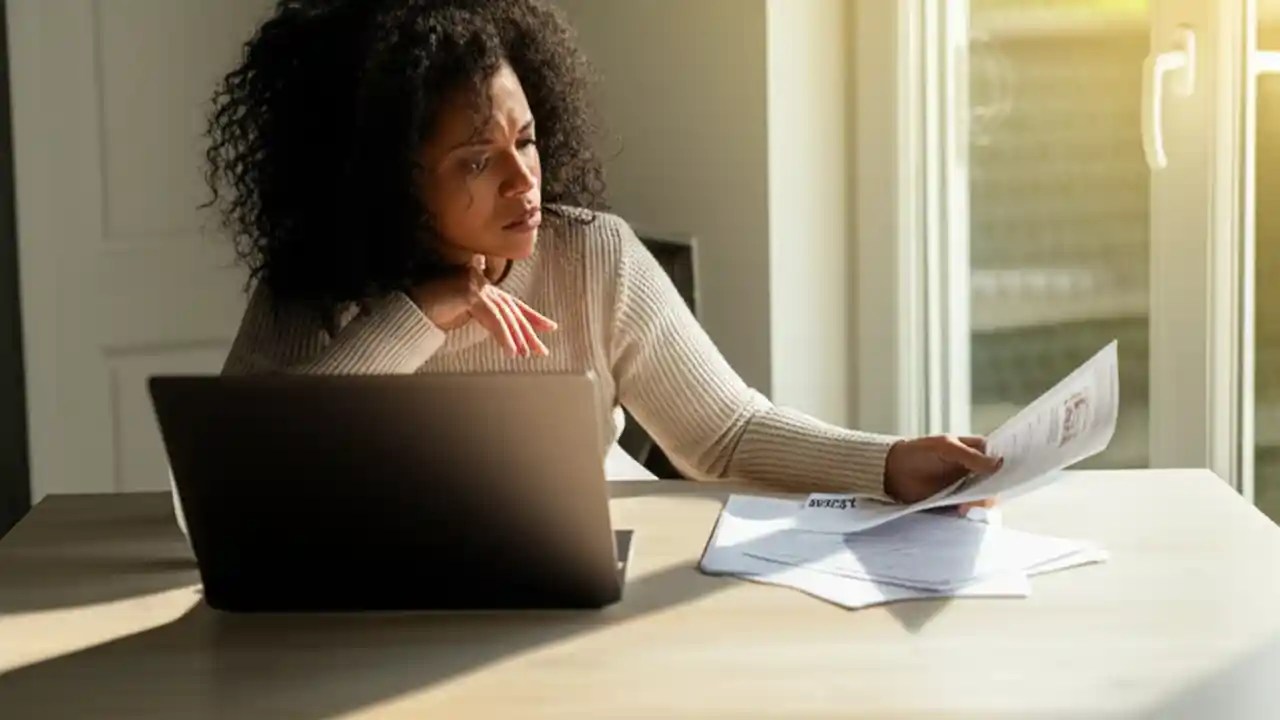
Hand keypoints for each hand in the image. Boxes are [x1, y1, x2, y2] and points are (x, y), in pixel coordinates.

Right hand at [408, 255, 556, 356]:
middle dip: (529, 331)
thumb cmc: (430, 310)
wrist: (408, 306)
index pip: (512, 304)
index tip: (550, 327)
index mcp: (482, 289)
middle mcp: (482, 284)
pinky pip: (492, 317)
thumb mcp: (460, 316)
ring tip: (524, 355)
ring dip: (515, 337)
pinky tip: (511, 350)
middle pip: (512, 310)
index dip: (532, 316)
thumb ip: (480, 317)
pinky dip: (503, 335)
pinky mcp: (469, 292)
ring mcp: (475, 284)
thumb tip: (501, 333)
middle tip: (542, 350)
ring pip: (504, 314)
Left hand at [883, 435, 1002, 511]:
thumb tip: (999, 463)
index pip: (1001, 457)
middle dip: (995, 489)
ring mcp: (966, 486)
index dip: (1010, 466)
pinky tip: (962, 511)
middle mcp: (975, 469)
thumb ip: (971, 457)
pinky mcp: (956, 502)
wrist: (892, 471)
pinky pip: (969, 508)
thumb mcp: (945, 448)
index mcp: (976, 450)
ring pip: (985, 497)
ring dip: (980, 503)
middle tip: (985, 497)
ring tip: (965, 506)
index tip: (1016, 475)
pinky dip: (969, 511)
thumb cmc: (918, 452)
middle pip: (996, 481)